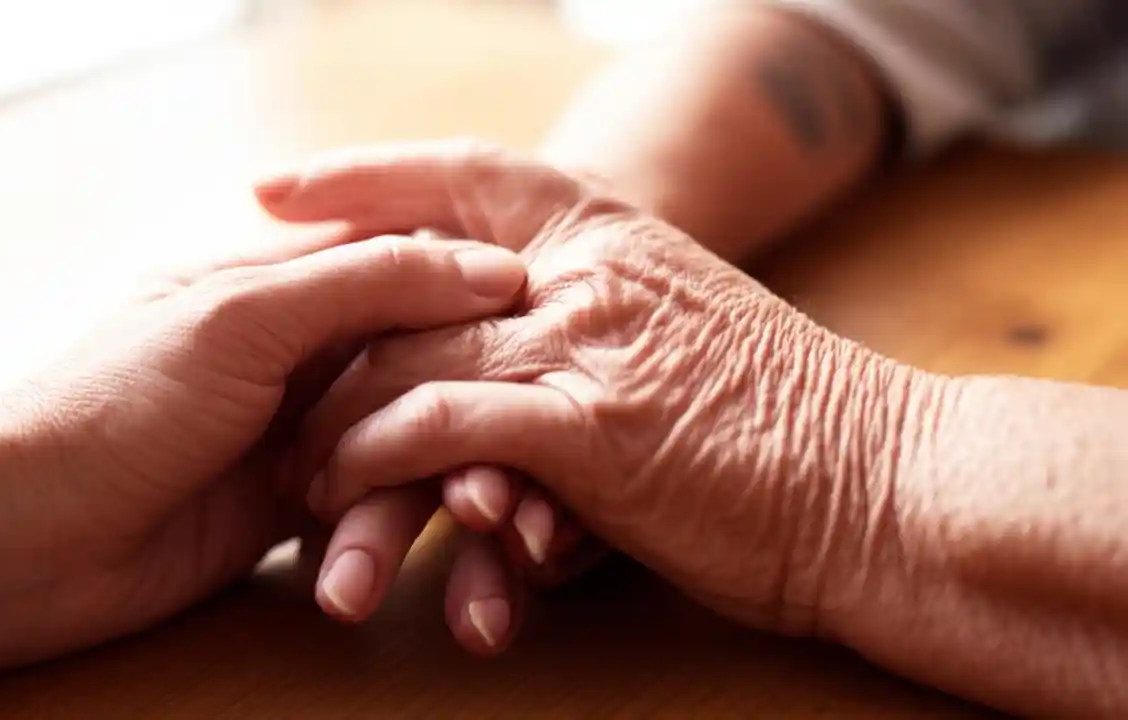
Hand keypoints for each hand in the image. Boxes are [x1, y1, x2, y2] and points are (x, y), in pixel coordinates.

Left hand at [0, 231, 526, 696]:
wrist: (29, 537)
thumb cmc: (120, 406)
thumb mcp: (246, 319)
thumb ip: (366, 283)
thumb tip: (487, 265)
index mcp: (287, 279)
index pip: (412, 268)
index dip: (484, 300)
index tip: (551, 331)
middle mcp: (302, 348)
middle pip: (426, 366)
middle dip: (484, 421)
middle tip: (528, 481)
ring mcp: (301, 429)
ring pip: (413, 444)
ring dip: (458, 496)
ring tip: (510, 546)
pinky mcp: (296, 504)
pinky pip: (380, 507)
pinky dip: (419, 534)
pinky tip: (470, 571)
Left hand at [259, 140, 935, 634]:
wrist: (880, 486)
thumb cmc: (778, 423)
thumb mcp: (681, 327)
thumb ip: (592, 312)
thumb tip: (504, 331)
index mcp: (607, 229)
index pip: (460, 172)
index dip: (362, 176)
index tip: (277, 184)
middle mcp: (585, 267)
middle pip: (407, 277)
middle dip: (318, 323)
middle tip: (251, 369)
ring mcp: (583, 339)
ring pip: (407, 358)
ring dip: (334, 424)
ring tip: (291, 476)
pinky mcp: (586, 426)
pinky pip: (440, 427)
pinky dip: (376, 460)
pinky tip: (337, 497)